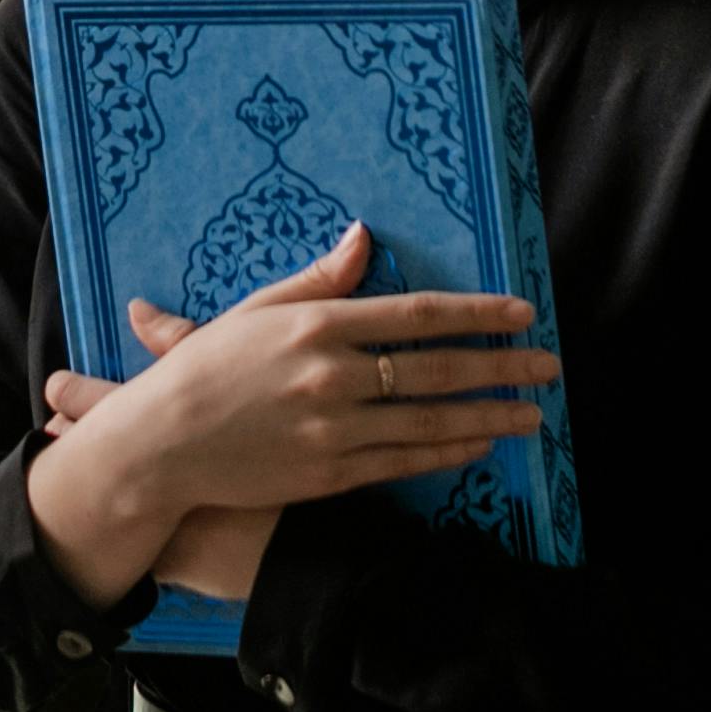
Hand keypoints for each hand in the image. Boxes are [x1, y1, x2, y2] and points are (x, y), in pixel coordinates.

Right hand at [22, 226, 554, 612]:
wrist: (161, 444)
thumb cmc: (203, 369)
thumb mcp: (257, 309)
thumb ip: (319, 277)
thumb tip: (363, 236)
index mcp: (316, 326)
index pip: (416, 315)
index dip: (476, 313)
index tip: (521, 312)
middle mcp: (332, 376)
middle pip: (437, 369)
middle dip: (502, 367)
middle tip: (549, 365)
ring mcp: (334, 430)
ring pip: (430, 422)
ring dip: (490, 416)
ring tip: (533, 414)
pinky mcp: (329, 475)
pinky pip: (403, 463)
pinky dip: (446, 454)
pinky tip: (478, 445)